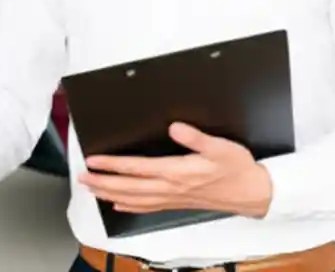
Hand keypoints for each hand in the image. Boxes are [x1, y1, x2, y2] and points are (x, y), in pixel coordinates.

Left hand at [80, 122, 272, 217]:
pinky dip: (130, 206)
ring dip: (110, 194)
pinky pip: (147, 207)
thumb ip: (195, 137)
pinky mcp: (177, 203)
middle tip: (82, 177)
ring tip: (92, 189)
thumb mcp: (220, 146)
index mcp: (177, 171)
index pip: (136, 168)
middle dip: (103, 182)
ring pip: (134, 199)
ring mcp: (173, 198)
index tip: (94, 161)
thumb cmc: (237, 168)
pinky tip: (118, 205)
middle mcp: (170, 187)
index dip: (112, 164)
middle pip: (128, 186)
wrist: (252, 193)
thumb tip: (175, 127)